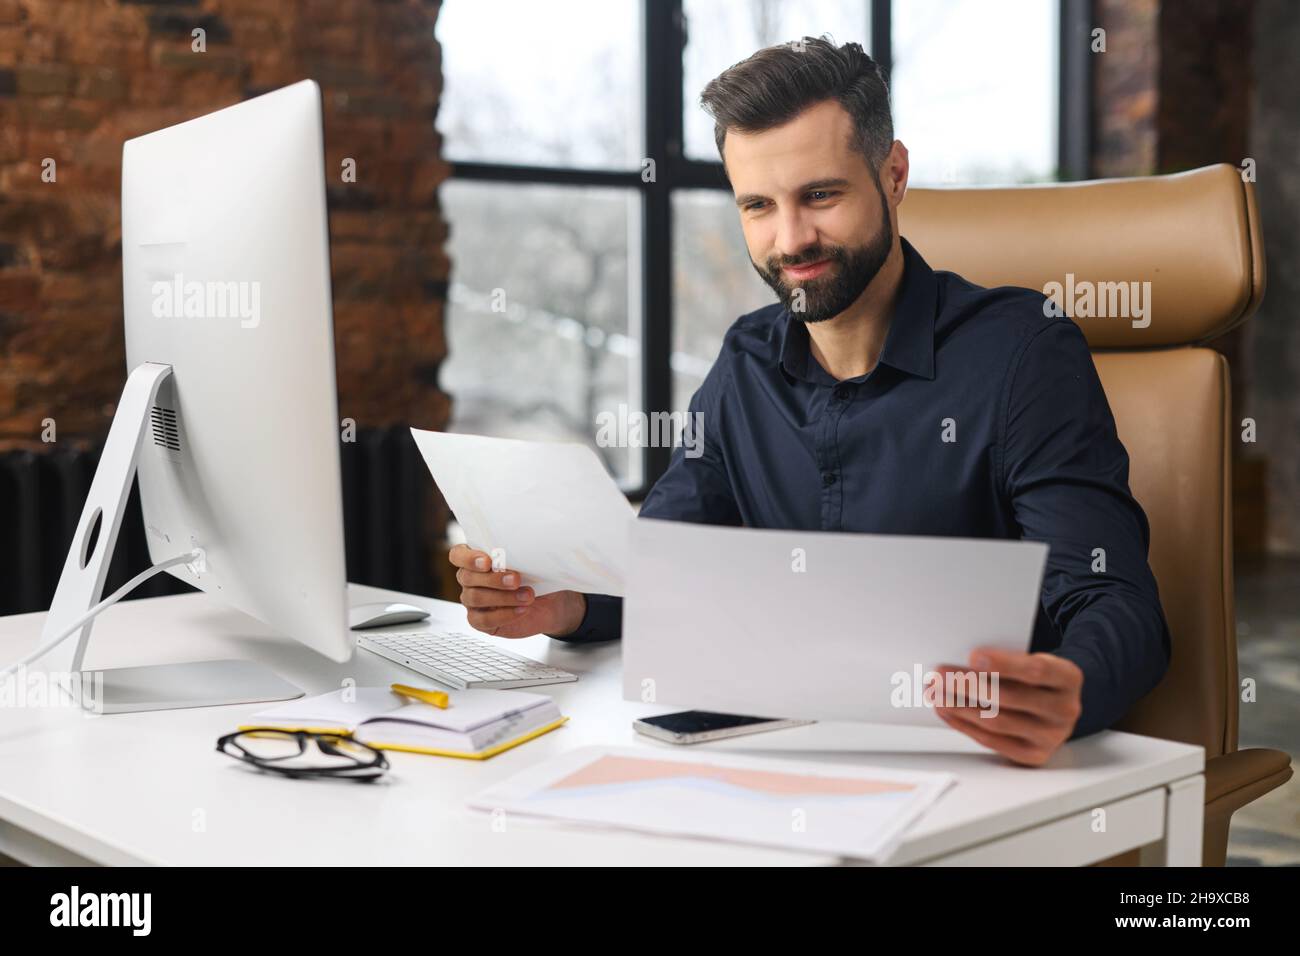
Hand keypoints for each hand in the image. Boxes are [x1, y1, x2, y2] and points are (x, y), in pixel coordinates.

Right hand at [447, 544, 585, 638]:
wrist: (546, 605)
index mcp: (477, 559)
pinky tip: (521, 610)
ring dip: (504, 597)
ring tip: (527, 596)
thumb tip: (524, 550)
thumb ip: (520, 556)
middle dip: (493, 578)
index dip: (468, 558)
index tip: (487, 562)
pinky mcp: (479, 621)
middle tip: (516, 579)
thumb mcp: (531, 564)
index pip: (458, 555)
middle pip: (467, 577)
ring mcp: (472, 601)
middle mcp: (470, 579)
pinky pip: (484, 620)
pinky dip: (504, 615)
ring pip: (475, 598)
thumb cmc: (536, 580)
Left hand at [933, 646, 1082, 766]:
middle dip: (968, 685)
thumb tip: (962, 663)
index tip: (972, 656)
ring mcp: (1051, 736)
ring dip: (960, 706)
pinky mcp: (1034, 755)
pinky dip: (964, 725)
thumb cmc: (1036, 679)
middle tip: (939, 675)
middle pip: (1010, 698)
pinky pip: (992, 741)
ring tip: (936, 693)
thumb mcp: (1033, 661)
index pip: (1036, 671)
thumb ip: (1008, 661)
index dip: (1003, 664)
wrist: (1057, 705)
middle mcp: (1065, 709)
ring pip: (997, 722)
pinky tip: (946, 711)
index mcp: (1068, 678)